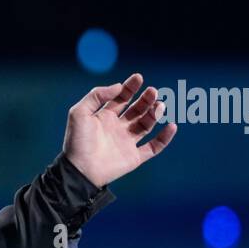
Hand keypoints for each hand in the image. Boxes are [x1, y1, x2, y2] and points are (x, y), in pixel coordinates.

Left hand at [63, 72, 177, 187]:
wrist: (80, 170)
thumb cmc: (77, 142)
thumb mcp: (79, 113)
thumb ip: (96, 96)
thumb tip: (118, 86)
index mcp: (104, 117)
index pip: (121, 98)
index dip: (130, 87)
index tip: (138, 78)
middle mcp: (117, 128)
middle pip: (136, 109)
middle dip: (145, 99)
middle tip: (153, 91)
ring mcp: (126, 142)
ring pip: (146, 125)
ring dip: (154, 114)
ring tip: (159, 105)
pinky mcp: (134, 157)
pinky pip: (154, 147)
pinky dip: (164, 138)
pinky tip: (171, 126)